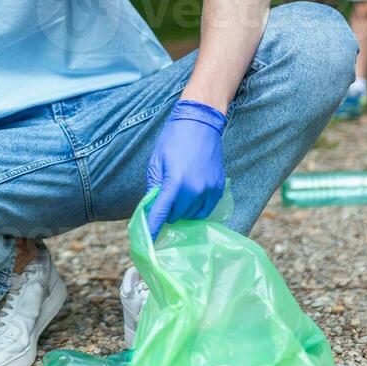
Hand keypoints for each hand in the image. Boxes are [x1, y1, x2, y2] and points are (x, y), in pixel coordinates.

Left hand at [145, 99, 226, 239]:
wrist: (200, 123)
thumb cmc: (173, 140)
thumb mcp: (156, 163)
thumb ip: (154, 188)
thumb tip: (151, 209)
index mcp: (175, 183)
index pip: (161, 214)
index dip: (153, 228)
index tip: (148, 242)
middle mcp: (195, 190)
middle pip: (176, 216)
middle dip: (167, 212)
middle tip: (163, 198)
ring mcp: (209, 191)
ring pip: (190, 215)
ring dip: (181, 209)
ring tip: (177, 191)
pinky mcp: (218, 189)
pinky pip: (205, 209)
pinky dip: (195, 207)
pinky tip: (189, 195)